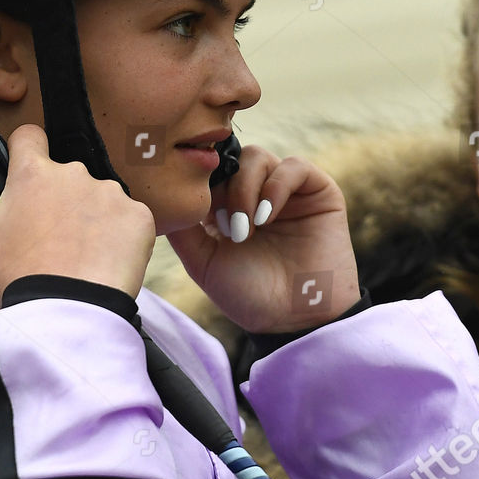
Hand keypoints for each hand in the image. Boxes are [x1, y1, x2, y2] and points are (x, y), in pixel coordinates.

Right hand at [0, 124, 155, 307]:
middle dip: (62, 203)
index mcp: (31, 175)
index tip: (28, 165)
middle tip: (56, 241)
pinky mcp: (140, 218)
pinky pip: (130, 223)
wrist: (66, 309)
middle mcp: (73, 174)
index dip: (27, 149)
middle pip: (67, 178)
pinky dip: (122, 241)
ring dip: (93, 222)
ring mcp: (111, 193)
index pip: (28, 137)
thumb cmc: (16, 280)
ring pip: (101, 201)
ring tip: (84, 259)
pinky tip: (109, 265)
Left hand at [164, 143, 360, 333]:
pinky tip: (267, 217)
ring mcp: (286, 190)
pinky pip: (294, 167)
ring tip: (246, 229)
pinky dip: (275, 187)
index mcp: (229, 206)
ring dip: (244, 189)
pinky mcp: (318, 191)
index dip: (200, 184)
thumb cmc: (249, 296)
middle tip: (225, 228)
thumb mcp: (203, 262)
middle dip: (221, 189)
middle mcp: (257, 193)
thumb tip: (160, 199)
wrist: (294, 320)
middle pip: (229, 159)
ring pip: (256, 158)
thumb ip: (182, 229)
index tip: (199, 214)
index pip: (209, 171)